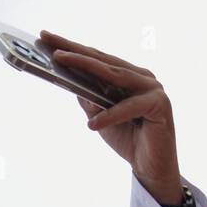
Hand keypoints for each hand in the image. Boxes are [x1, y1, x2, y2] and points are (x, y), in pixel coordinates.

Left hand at [38, 30, 181, 204]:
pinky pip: (129, 107)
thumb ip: (89, 99)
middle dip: (74, 50)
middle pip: (102, 60)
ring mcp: (152, 88)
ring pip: (114, 74)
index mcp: (127, 76)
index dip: (72, 48)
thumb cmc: (127, 140)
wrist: (150, 167)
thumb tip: (69, 81)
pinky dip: (110, 115)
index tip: (46, 39)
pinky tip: (93, 124)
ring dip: (86, 67)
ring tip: (61, 61)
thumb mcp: (100, 118)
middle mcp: (141, 76)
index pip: (96, 59)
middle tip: (49, 42)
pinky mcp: (160, 105)